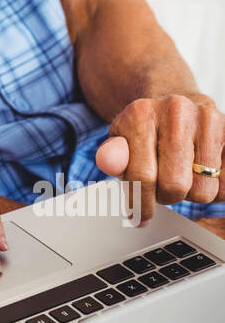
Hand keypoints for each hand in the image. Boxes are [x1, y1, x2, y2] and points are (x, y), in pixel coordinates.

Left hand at [96, 93, 224, 221]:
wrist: (174, 105)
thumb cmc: (146, 130)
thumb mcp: (121, 141)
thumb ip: (113, 155)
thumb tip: (107, 162)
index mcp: (142, 113)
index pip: (142, 176)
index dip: (140, 204)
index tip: (139, 217)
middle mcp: (177, 110)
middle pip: (175, 185)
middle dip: (166, 196)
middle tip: (162, 189)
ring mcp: (209, 119)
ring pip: (204, 190)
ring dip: (191, 194)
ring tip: (182, 177)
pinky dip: (216, 187)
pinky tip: (203, 175)